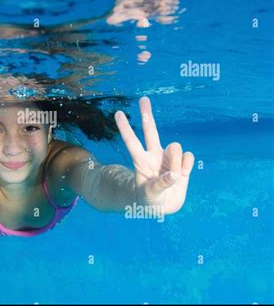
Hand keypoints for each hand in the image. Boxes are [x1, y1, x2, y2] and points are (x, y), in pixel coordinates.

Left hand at [115, 97, 194, 213]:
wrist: (163, 206)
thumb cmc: (150, 200)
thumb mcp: (150, 195)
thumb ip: (161, 184)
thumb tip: (174, 174)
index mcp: (141, 160)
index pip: (131, 141)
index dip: (125, 127)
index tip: (117, 113)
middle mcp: (154, 155)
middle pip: (151, 130)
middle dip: (147, 114)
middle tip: (143, 98)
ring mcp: (167, 158)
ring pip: (176, 147)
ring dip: (177, 161)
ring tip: (174, 176)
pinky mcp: (182, 163)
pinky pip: (188, 157)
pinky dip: (187, 167)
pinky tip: (182, 176)